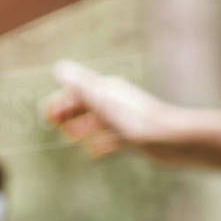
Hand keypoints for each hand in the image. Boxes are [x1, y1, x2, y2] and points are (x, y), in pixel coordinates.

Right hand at [43, 60, 220, 167]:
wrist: (173, 140)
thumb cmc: (137, 120)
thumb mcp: (105, 103)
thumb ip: (82, 86)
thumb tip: (59, 67)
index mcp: (109, 89)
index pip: (79, 90)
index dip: (62, 101)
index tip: (47, 115)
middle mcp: (118, 101)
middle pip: (88, 104)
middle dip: (69, 111)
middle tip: (53, 124)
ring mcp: (127, 119)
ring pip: (99, 121)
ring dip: (82, 126)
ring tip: (68, 137)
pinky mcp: (136, 137)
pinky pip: (113, 139)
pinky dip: (100, 142)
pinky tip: (94, 153)